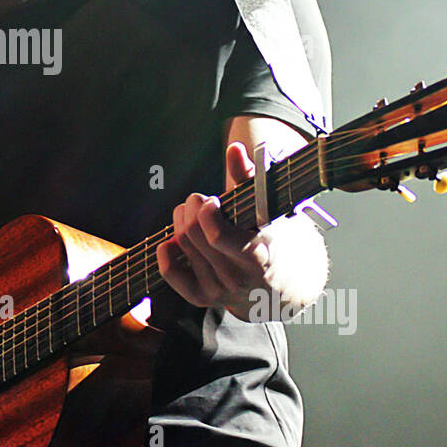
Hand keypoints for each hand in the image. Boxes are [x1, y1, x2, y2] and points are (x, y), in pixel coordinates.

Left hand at [156, 141, 326, 319]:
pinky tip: (171, 239)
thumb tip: (235, 149)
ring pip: (182, 247)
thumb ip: (251, 178)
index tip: (212, 200)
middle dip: (191, 209)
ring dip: (180, 221)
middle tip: (199, 199)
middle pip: (194, 236)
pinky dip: (166, 252)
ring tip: (191, 211)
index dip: (207, 213)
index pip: (220, 238)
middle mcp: (236, 278)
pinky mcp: (202, 298)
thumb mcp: (270, 211)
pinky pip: (171, 274)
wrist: (280, 287)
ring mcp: (218, 291)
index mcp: (259, 258)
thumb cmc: (275, 240)